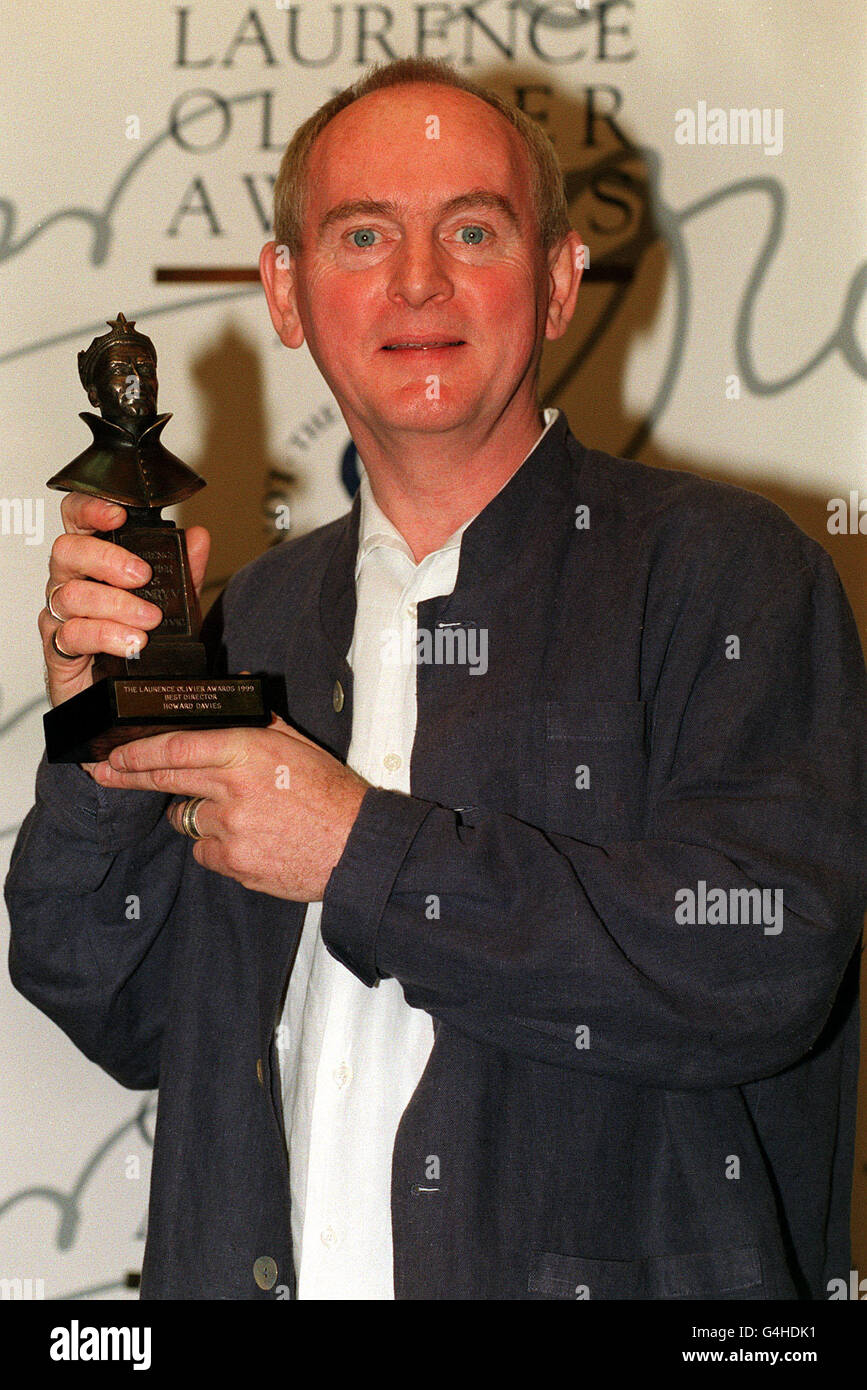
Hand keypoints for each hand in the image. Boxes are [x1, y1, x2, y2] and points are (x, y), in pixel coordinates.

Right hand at [39, 492, 209, 774]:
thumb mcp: (173, 607)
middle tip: (140, 576)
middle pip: (67, 552)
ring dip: (114, 605)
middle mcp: (72, 585)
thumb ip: (183, 572)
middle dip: (106, 560)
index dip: (90, 509)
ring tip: (146, 621)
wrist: (124, 706)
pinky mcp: (60, 652)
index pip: (77, 521)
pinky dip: (104, 636)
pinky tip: (129, 643)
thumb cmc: (138, 650)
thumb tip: (197, 538)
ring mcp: (63, 618)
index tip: (118, 515)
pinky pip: (71, 635)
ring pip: (70, 594)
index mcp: (94, 564)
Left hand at [91, 715, 370, 900]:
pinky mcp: (235, 863)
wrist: (357, 847)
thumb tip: (237, 691)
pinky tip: (250, 842)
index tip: (115, 754)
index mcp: (249, 751)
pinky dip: (218, 848)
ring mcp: (232, 828)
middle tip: (105, 774)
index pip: (178, 746)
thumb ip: (261, 722)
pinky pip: (205, 852)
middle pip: (166, 779)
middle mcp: (234, 788)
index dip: (139, 752)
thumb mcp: (299, 746)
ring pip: (187, 820)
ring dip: (196, 815)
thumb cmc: (333, 795)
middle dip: (129, 776)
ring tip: (234, 815)